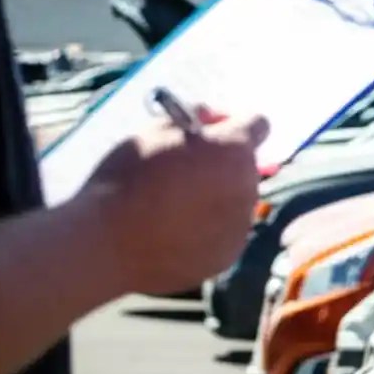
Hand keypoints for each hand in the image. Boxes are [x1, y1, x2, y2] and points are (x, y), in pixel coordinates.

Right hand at [77, 107, 270, 295]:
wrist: (115, 247)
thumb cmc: (127, 181)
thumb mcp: (151, 134)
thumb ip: (186, 122)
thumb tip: (205, 120)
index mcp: (234, 150)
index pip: (258, 123)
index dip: (232, 122)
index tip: (206, 129)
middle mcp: (248, 185)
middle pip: (243, 165)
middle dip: (220, 161)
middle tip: (182, 167)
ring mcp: (242, 223)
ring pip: (236, 199)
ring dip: (214, 195)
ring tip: (171, 204)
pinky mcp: (230, 253)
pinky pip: (225, 230)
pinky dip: (207, 227)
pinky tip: (174, 231)